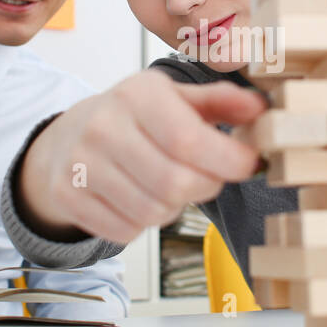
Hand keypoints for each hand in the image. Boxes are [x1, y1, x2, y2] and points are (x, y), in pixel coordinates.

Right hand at [18, 71, 266, 244]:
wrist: (66, 139)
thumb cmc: (133, 119)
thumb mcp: (175, 99)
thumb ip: (220, 102)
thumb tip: (261, 109)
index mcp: (136, 95)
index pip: (189, 139)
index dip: (229, 160)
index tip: (249, 163)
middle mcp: (103, 125)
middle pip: (175, 183)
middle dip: (205, 186)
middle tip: (207, 177)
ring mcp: (79, 163)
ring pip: (153, 212)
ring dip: (175, 208)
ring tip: (169, 186)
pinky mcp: (67, 196)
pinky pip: (125, 231)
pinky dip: (143, 224)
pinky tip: (140, 199)